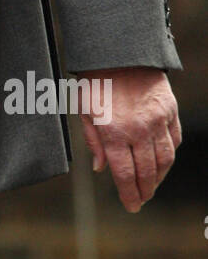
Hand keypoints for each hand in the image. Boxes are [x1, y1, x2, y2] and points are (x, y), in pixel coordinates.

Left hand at [74, 67, 180, 211]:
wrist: (120, 51)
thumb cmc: (95, 80)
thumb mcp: (84, 110)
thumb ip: (93, 141)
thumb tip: (101, 169)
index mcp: (113, 132)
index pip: (125, 174)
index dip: (129, 195)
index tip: (132, 207)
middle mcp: (138, 129)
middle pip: (146, 172)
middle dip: (144, 190)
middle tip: (142, 199)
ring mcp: (157, 120)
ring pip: (165, 159)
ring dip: (159, 177)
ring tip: (151, 185)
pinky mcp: (170, 110)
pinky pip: (174, 140)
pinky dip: (169, 154)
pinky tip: (162, 162)